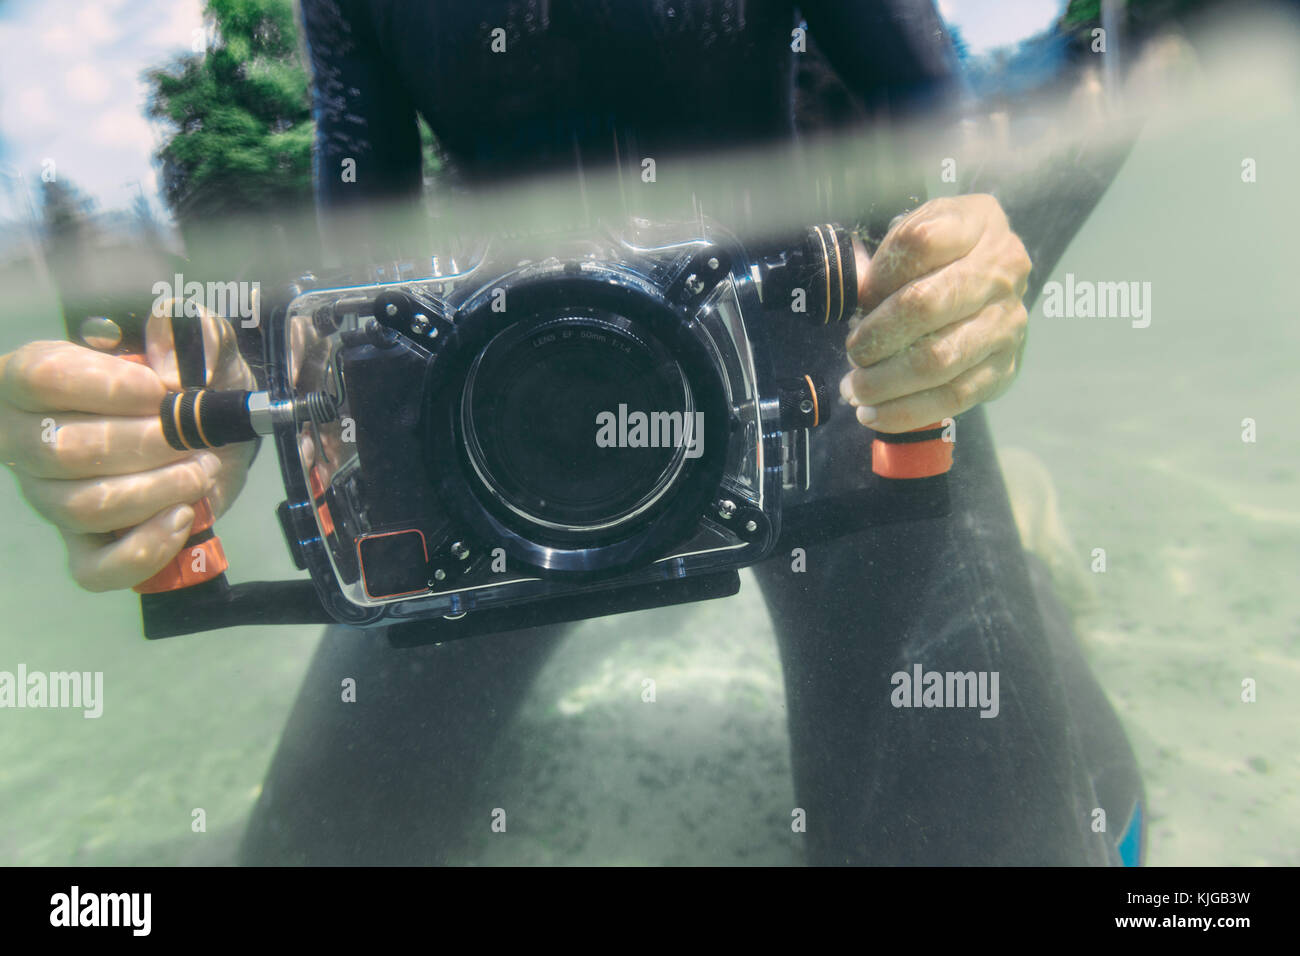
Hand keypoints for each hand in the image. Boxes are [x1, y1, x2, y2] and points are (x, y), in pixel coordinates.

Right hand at [0, 304, 256, 590]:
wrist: (216, 432)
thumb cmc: (191, 379)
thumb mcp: (201, 344)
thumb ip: (190, 332)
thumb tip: (169, 361)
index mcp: (38, 376)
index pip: (37, 377)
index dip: (102, 386)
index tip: (159, 388)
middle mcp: (28, 440)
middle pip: (62, 451)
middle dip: (144, 444)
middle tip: (191, 437)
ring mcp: (52, 497)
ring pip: (83, 507)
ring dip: (157, 490)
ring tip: (200, 469)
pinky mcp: (87, 545)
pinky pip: (94, 569)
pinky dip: (145, 549)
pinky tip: (182, 517)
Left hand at [840, 194, 1030, 432]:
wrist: (997, 281)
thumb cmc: (943, 257)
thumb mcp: (917, 232)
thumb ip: (885, 259)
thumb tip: (856, 296)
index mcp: (978, 224)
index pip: (919, 242)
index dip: (879, 273)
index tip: (860, 296)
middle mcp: (1002, 271)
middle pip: (926, 305)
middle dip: (876, 336)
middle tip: (853, 352)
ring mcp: (1007, 322)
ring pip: (938, 360)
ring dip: (884, 382)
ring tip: (855, 389)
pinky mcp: (1004, 367)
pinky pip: (952, 397)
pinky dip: (905, 411)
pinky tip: (874, 413)